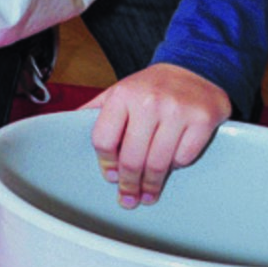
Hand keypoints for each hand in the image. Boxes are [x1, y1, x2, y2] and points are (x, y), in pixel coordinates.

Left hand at [85, 62, 230, 206]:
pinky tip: (171, 164)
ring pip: (158, 163)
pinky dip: (176, 165)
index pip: (104, 140)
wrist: (195, 67)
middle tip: (129, 199)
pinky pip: (183, 157)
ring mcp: (178, 111)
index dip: (106, 164)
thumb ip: (96, 111)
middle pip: (131, 158)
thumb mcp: (119, 90)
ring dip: (151, 185)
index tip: (110, 177)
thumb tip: (65, 128)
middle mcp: (149, 102)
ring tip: (148, 195)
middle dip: (129, 185)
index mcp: (122, 95)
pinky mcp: (202, 119)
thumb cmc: (152, 86)